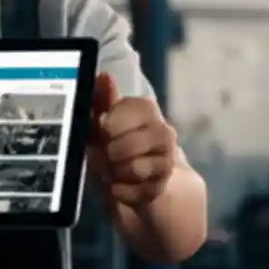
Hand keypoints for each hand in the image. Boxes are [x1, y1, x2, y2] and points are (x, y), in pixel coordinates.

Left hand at [86, 73, 177, 209]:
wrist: (135, 183)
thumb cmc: (114, 146)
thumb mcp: (102, 124)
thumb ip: (102, 101)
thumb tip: (104, 76)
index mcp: (147, 111)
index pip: (134, 109)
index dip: (112, 123)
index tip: (102, 129)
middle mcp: (163, 132)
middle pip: (131, 143)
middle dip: (109, 153)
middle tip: (102, 156)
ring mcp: (167, 161)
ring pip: (136, 169)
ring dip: (114, 174)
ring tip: (108, 172)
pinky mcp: (163, 187)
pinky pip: (137, 192)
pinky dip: (120, 192)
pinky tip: (118, 187)